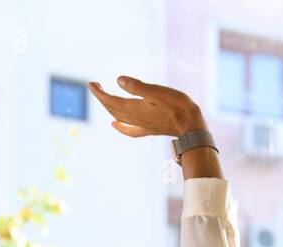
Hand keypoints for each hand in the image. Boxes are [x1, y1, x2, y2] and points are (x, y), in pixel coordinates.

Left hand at [88, 76, 204, 137]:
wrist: (191, 126)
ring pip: (119, 117)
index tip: (91, 83)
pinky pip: (130, 130)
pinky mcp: (149, 129)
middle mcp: (135, 118)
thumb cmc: (177, 106)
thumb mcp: (157, 91)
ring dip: (109, 108)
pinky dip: (120, 126)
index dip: (99, 92)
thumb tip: (118, 80)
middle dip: (102, 97)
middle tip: (96, 86)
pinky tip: (115, 124)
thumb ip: (137, 86)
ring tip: (104, 97)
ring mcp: (142, 125)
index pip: (110, 100)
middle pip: (112, 108)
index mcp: (134, 108)